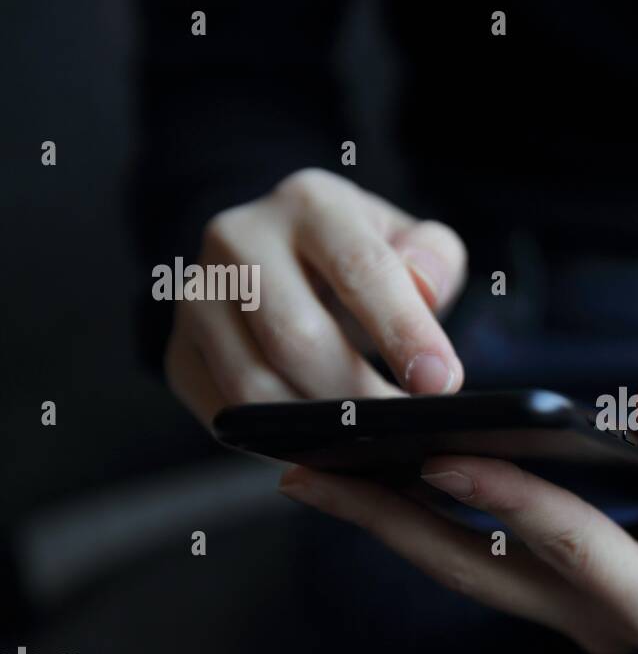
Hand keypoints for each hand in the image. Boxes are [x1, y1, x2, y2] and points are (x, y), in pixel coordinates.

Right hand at [165, 168, 467, 425]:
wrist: (280, 265)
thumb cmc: (358, 262)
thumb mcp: (408, 242)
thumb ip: (432, 260)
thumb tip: (424, 289)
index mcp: (309, 203)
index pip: (360, 269)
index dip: (403, 331)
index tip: (441, 383)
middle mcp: (238, 240)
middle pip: (297, 336)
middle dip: (360, 394)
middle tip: (411, 428)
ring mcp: (198, 298)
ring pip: (254, 386)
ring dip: (320, 429)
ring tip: (374, 445)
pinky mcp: (179, 354)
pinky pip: (230, 416)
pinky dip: (281, 444)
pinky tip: (327, 450)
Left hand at [278, 376, 637, 653]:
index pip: (563, 542)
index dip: (498, 496)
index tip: (429, 454)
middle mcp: (607, 622)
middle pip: (479, 570)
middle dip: (391, 522)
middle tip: (308, 471)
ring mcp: (583, 616)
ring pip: (469, 570)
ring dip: (393, 524)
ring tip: (319, 473)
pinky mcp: (571, 594)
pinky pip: (485, 560)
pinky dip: (431, 521)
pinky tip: (386, 479)